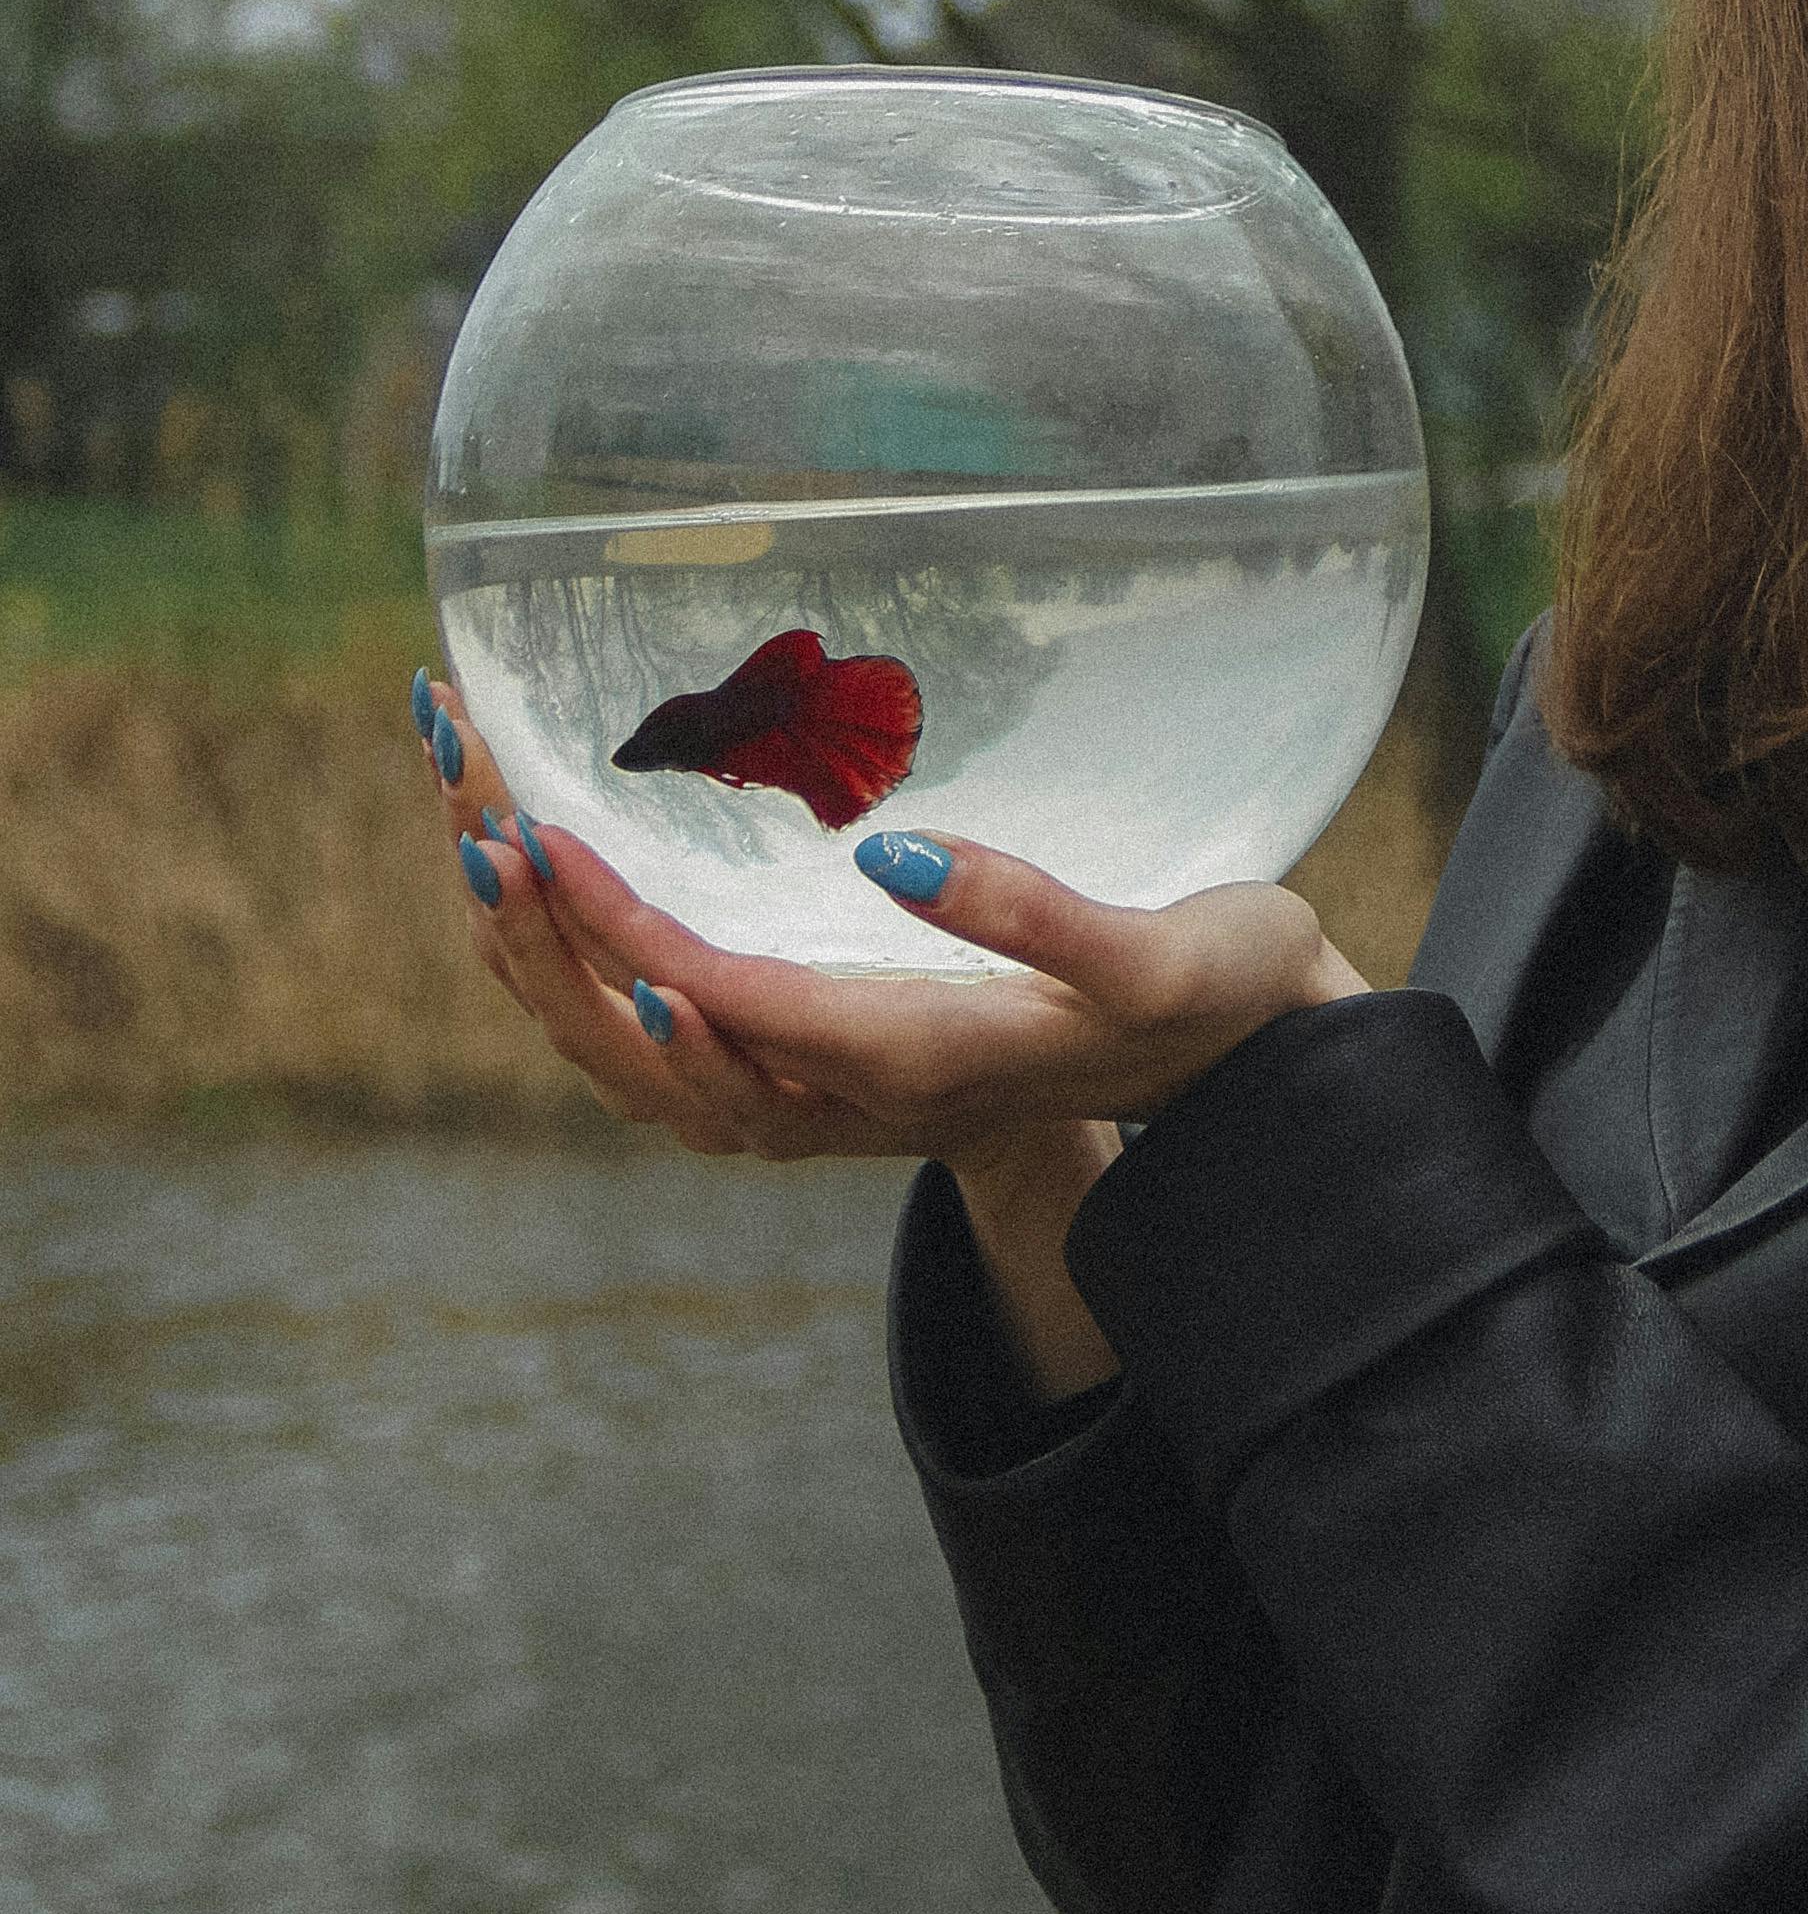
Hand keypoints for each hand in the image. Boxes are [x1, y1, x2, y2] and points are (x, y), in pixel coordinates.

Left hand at [414, 673, 1365, 1181]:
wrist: (1230, 1070)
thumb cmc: (1205, 991)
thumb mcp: (1147, 949)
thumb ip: (1025, 909)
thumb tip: (884, 856)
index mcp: (910, 1060)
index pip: (722, 995)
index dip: (620, 924)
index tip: (541, 833)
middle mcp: (842, 1101)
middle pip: (643, 1039)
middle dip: (543, 933)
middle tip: (470, 811)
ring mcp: (822, 1102)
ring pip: (634, 1054)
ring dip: (543, 956)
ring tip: (474, 831)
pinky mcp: (816, 1076)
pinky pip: (658, 1045)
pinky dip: (584, 976)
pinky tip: (549, 895)